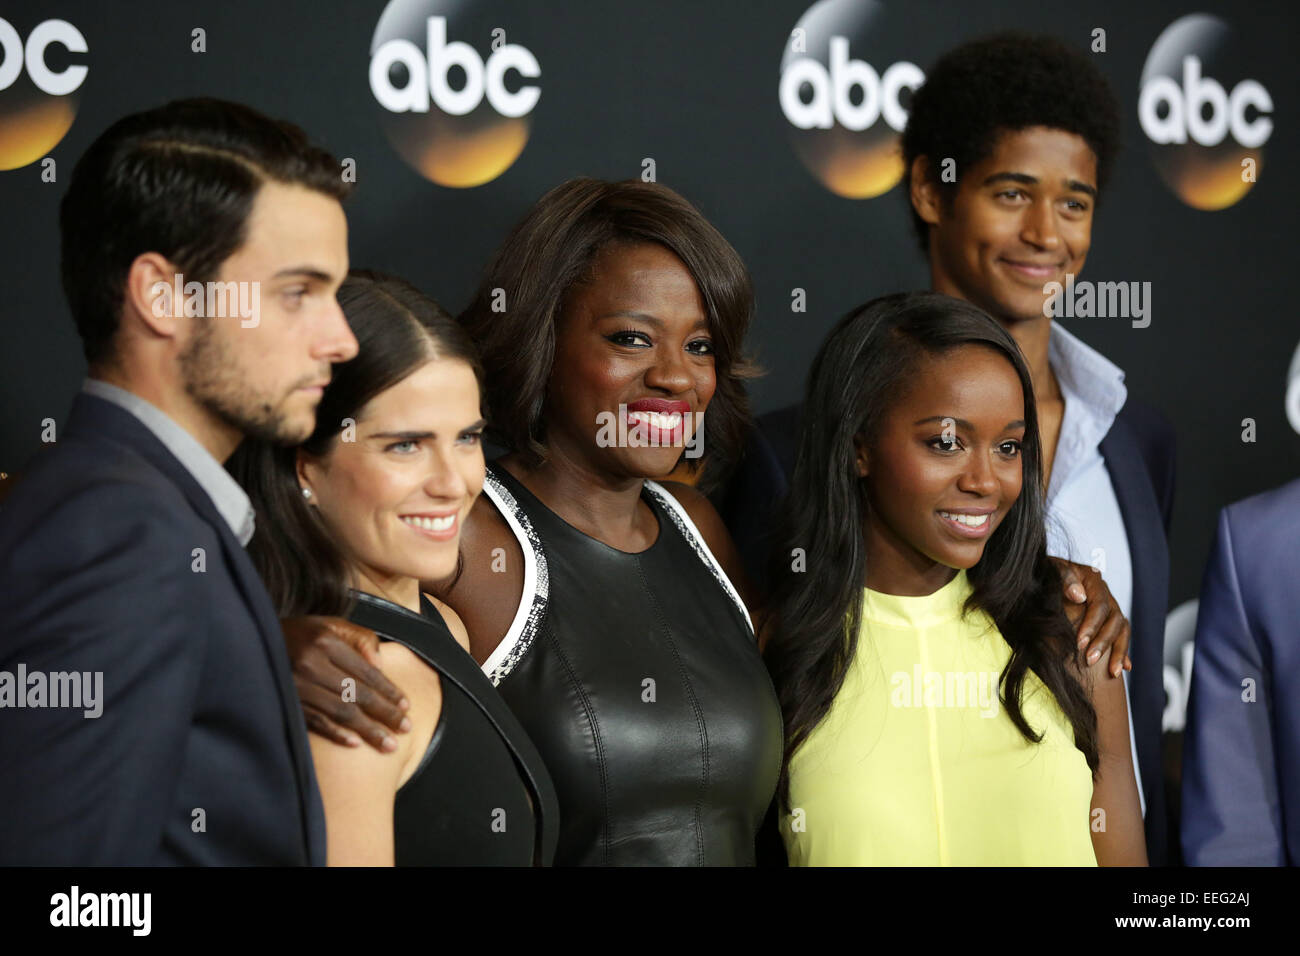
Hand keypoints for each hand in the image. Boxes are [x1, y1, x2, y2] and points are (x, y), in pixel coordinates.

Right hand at [281, 615, 410, 751]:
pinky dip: (336, 734)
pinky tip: (355, 744)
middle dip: (385, 713)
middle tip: (406, 728)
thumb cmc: (300, 634)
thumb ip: (360, 638)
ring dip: (367, 730)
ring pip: (340, 711)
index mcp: (325, 641)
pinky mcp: (286, 703)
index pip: (365, 671)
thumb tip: (381, 665)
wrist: (252, 642)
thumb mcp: (329, 624)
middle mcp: (310, 663)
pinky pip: (315, 722)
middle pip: (357, 694)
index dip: (388, 690)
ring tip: (389, 745)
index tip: (406, 706)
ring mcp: (295, 686)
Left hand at [1051, 558, 1130, 677]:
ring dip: (1118, 651)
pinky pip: (1121, 636)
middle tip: (1089, 660)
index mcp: (1092, 579)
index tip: (1079, 643)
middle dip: (1103, 642)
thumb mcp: (1052, 570)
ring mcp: (1109, 605)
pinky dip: (1123, 652)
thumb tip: (1079, 596)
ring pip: (1121, 629)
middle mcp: (1104, 592)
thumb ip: (1065, 579)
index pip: (1099, 605)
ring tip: (1112, 672)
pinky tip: (1124, 668)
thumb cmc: (1045, 572)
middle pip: (1114, 619)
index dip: (1091, 625)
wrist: (1043, 572)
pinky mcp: (1108, 618)